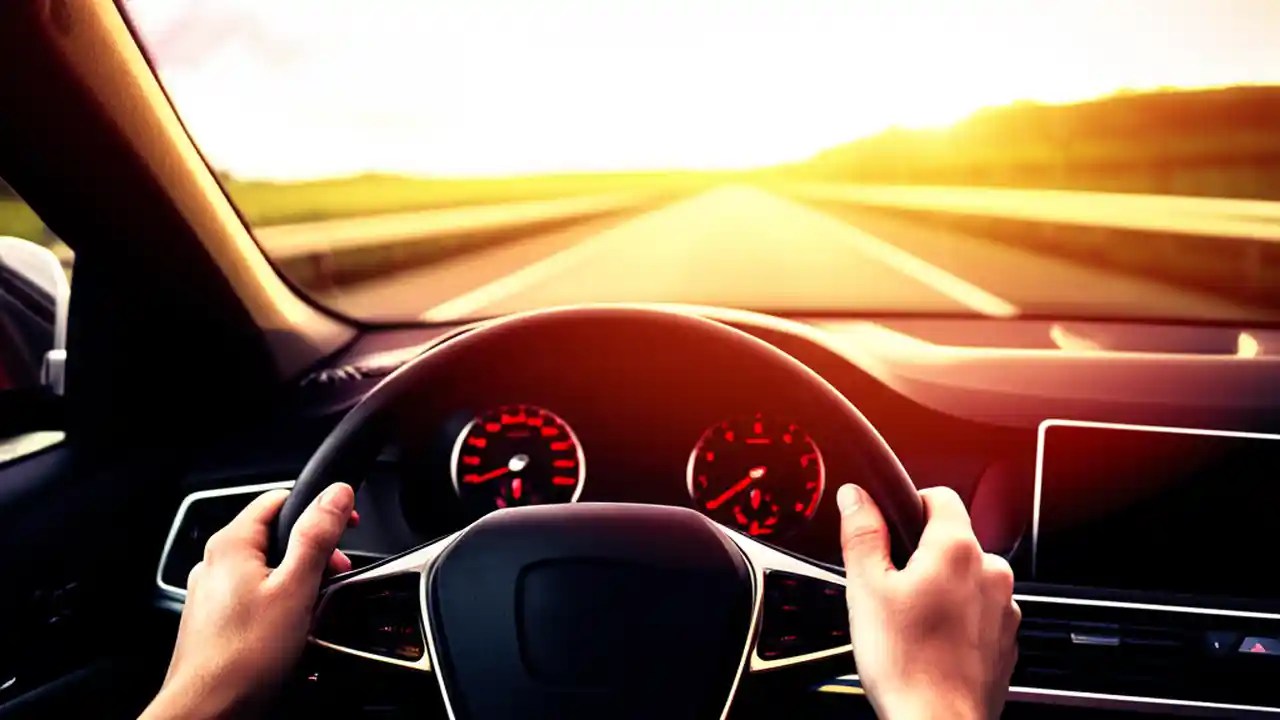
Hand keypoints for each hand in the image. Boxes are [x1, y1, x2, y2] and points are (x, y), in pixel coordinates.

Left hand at [141, 483, 357, 719]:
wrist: (208, 710)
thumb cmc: (243, 656)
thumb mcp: (295, 588)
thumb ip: (317, 536)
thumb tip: (336, 494)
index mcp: (231, 544)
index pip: (280, 498)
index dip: (319, 507)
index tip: (346, 525)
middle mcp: (215, 563)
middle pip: (276, 536)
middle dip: (313, 552)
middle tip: (335, 575)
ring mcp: (213, 593)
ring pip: (267, 569)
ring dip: (298, 581)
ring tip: (315, 607)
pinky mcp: (217, 620)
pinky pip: (256, 597)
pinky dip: (280, 603)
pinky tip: (293, 628)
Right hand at [838, 484, 1019, 719]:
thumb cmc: (906, 665)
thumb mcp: (866, 588)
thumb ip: (862, 532)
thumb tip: (856, 496)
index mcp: (957, 549)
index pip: (939, 496)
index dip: (909, 506)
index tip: (890, 529)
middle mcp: (991, 572)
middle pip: (952, 540)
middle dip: (921, 556)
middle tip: (890, 588)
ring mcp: (1004, 608)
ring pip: (966, 578)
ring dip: (942, 588)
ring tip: (910, 622)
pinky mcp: (1006, 640)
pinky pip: (979, 613)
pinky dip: (957, 619)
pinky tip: (930, 643)